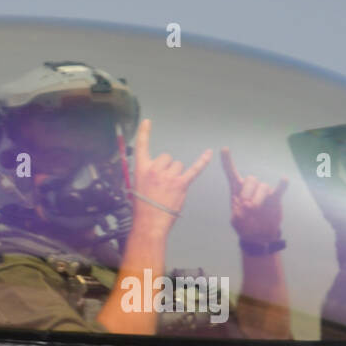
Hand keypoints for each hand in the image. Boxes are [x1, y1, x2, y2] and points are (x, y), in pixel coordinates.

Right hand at [129, 118, 212, 232]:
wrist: (149, 223)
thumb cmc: (142, 208)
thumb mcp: (136, 187)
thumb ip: (147, 175)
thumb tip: (155, 172)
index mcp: (141, 169)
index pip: (141, 146)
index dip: (144, 133)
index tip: (147, 122)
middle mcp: (155, 169)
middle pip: (167, 157)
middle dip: (167, 168)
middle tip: (163, 184)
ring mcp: (169, 177)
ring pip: (178, 165)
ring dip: (177, 174)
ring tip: (171, 189)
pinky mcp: (181, 184)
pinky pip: (194, 169)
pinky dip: (202, 161)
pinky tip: (209, 153)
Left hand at [222, 148, 286, 242]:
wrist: (259, 236)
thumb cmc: (246, 226)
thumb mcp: (237, 221)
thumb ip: (238, 215)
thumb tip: (246, 208)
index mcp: (237, 190)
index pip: (232, 173)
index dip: (228, 161)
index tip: (225, 149)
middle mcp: (251, 188)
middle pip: (250, 179)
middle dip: (247, 192)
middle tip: (246, 207)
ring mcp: (264, 192)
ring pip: (262, 186)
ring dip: (258, 198)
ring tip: (255, 209)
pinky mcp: (275, 198)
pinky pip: (279, 189)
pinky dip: (282, 185)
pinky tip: (283, 180)